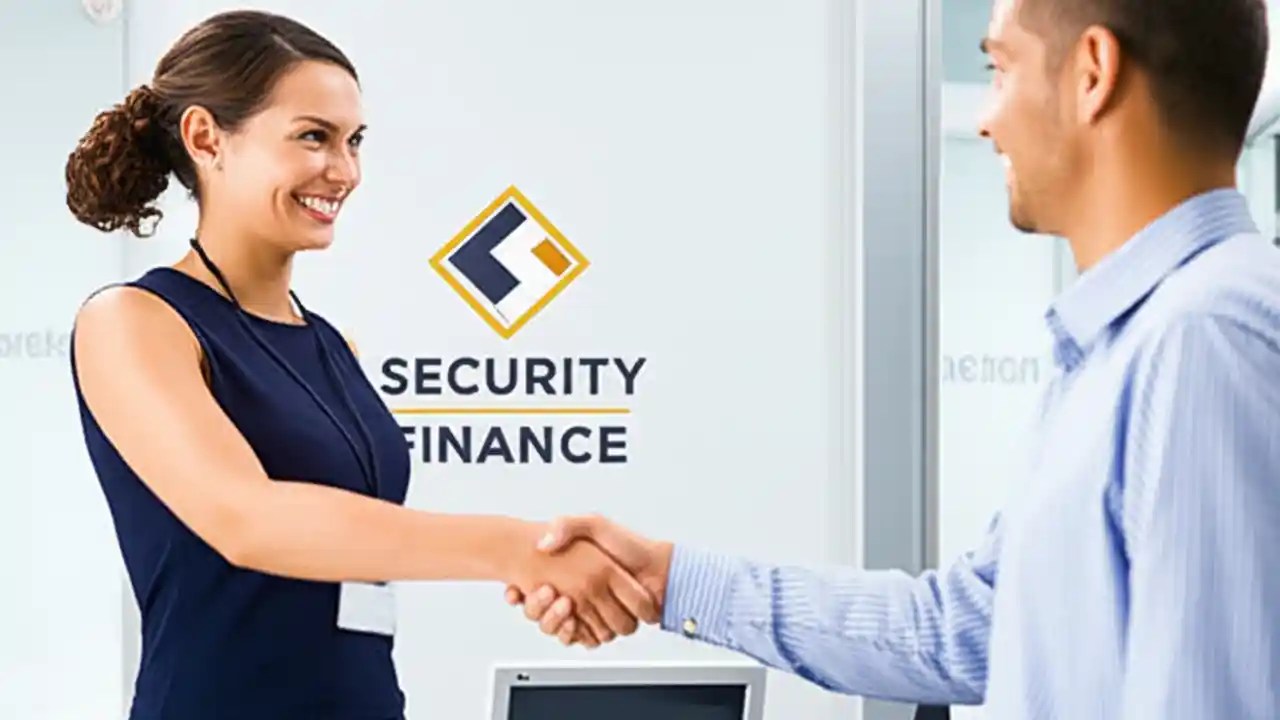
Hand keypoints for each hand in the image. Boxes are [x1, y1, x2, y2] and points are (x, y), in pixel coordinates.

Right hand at [505, 515, 673, 646]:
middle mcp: (575, 593)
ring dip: (552, 621)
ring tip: (562, 606)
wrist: (659, 571)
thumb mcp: (595, 525)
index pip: (530, 588)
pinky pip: (577, 638)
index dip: (520, 592)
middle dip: (537, 608)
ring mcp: (586, 611)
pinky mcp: (599, 627)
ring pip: (555, 628)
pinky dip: (571, 634)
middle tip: (545, 594)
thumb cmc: (630, 546)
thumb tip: (542, 543)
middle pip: (538, 612)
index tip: (518, 589)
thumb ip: (567, 526)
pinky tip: (573, 622)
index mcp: (569, 572)